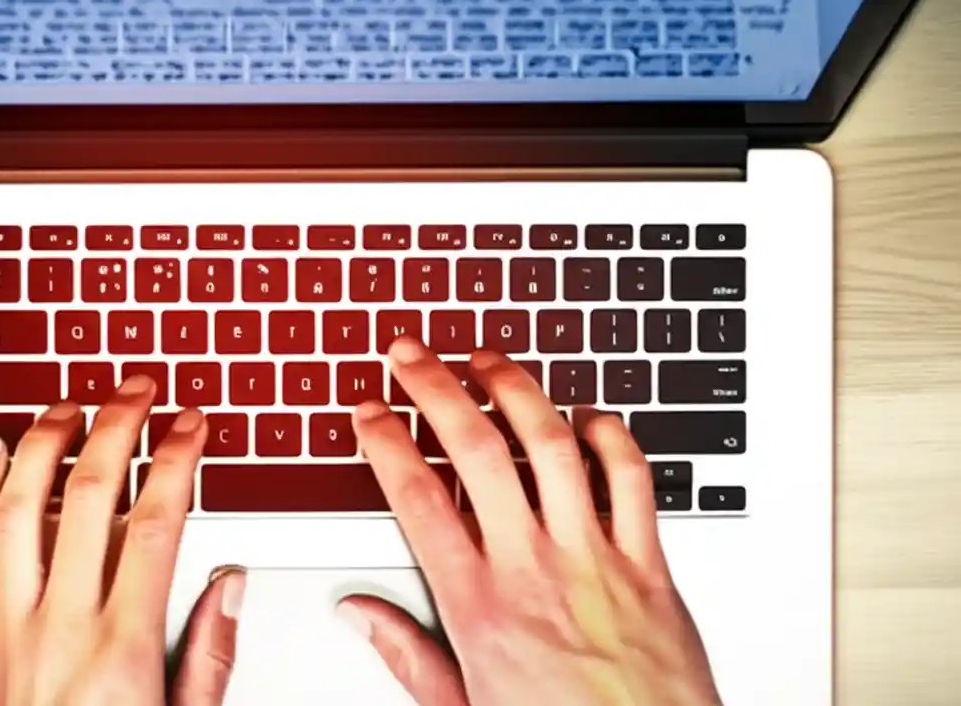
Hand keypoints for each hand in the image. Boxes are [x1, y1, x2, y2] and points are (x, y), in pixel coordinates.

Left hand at [0, 376, 243, 705]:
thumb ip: (209, 655)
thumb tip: (229, 584)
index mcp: (122, 647)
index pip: (156, 523)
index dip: (177, 460)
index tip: (191, 425)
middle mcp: (60, 627)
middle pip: (86, 497)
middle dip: (116, 427)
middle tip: (135, 390)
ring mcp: (6, 630)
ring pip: (17, 510)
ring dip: (43, 445)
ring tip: (67, 406)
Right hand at [342, 339, 721, 705]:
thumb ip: (408, 654)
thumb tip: (360, 613)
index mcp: (479, 606)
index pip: (418, 498)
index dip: (387, 442)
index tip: (371, 412)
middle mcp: (535, 569)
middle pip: (478, 453)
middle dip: (436, 389)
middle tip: (411, 355)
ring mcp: (595, 559)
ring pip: (552, 448)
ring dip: (516, 392)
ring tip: (488, 361)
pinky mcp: (649, 565)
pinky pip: (632, 480)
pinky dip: (609, 436)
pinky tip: (585, 415)